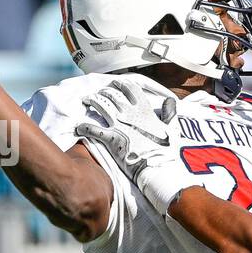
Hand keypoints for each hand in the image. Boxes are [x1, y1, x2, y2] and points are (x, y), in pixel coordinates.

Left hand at [75, 77, 181, 209]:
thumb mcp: (172, 130)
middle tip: (98, 94)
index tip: (115, 84)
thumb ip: (169, 114)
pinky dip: (84, 127)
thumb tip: (170, 101)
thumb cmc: (166, 151)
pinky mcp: (110, 139)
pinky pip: (92, 129)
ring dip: (92, 101)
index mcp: (145, 110)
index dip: (121, 84)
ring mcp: (119, 125)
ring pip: (100, 105)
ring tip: (86, 101)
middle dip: (103, 92)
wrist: (158, 168)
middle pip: (112, 95)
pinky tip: (79, 127)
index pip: (130, 88)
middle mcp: (130, 114)